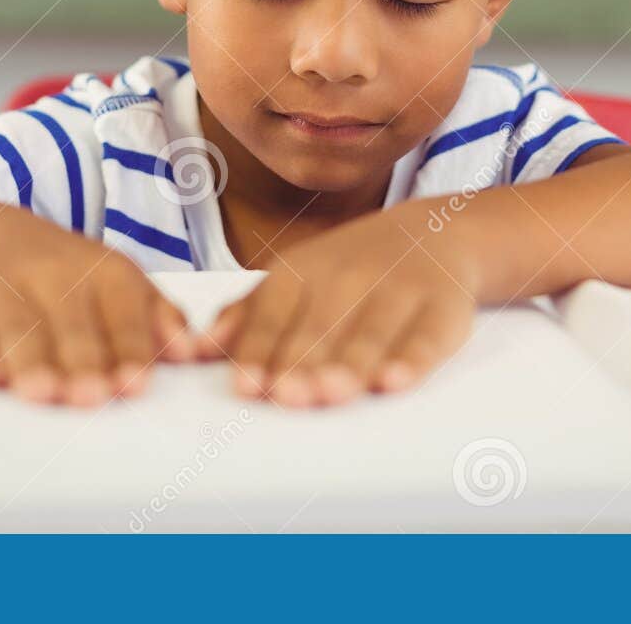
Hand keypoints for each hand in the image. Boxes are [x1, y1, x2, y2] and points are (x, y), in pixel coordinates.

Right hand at [0, 218, 193, 405]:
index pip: (123, 311)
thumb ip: (158, 318)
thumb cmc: (65, 275)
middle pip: (71, 320)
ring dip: (31, 359)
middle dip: (83, 359)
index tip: (137, 384)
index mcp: (105, 271)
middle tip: (92, 396)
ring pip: (19, 323)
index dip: (130, 347)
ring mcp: (4, 279)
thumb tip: (191, 352)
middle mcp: (56, 271)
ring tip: (41, 392)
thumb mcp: (117, 283)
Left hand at [197, 218, 481, 406]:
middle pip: (322, 325)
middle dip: (303, 361)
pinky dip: (412, 359)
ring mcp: (398, 288)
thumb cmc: (346, 273)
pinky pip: (428, 336)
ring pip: (371, 332)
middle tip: (288, 396)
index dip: (260, 349)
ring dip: (351, 363)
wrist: (433, 234)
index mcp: (303, 272)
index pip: (275, 312)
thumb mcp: (293, 282)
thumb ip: (244, 319)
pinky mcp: (443, 307)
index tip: (246, 387)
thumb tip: (188, 351)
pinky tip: (394, 381)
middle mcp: (348, 275)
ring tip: (333, 393)